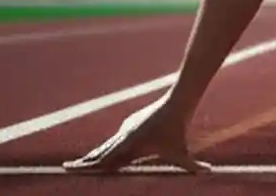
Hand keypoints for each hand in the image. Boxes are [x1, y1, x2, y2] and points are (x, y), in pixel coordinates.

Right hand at [62, 94, 207, 174]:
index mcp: (130, 147)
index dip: (88, 166)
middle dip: (84, 162)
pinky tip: (103, 152)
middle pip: (99, 153)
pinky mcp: (130, 125)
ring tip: (82, 163)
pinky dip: (107, 147)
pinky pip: (115, 139)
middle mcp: (123, 137)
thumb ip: (193, 166)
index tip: (72, 169)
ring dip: (94, 155)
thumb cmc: (178, 130)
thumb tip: (209, 172)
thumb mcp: (182, 153)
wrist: (176, 103)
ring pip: (106, 145)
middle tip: (66, 168)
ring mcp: (125, 130)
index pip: (104, 161)